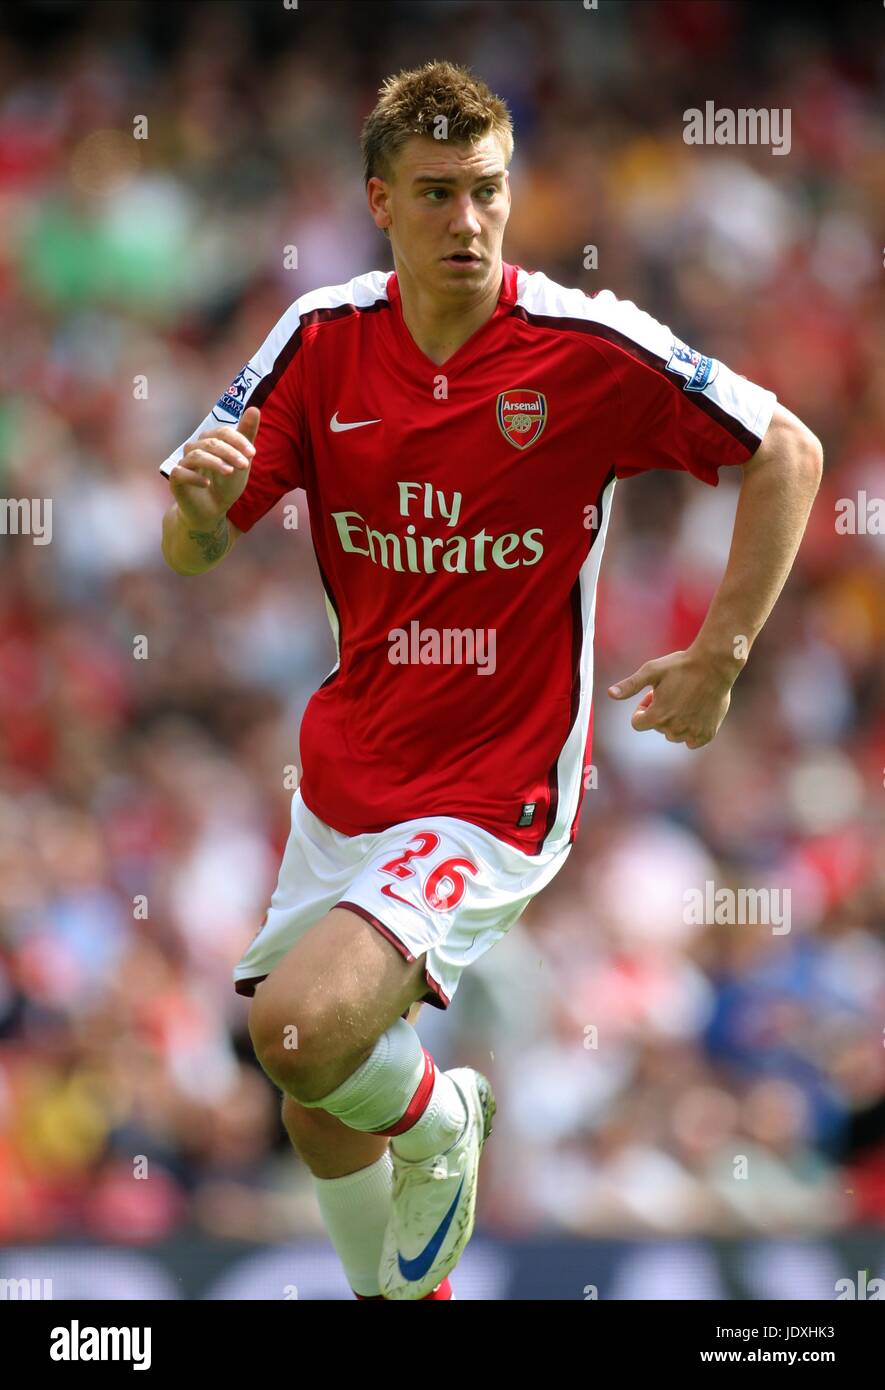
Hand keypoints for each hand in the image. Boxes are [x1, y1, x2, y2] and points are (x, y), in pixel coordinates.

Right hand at [169, 408, 259, 527]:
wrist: (212, 511)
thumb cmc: (225, 485)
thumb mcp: (241, 462)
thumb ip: (246, 436)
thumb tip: (254, 408)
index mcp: (209, 442)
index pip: (222, 433)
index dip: (238, 440)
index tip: (253, 454)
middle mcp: (194, 449)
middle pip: (210, 442)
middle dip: (230, 452)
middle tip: (245, 465)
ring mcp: (184, 463)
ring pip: (196, 455)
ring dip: (214, 463)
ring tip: (229, 473)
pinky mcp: (176, 479)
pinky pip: (181, 472)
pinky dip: (195, 477)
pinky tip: (207, 483)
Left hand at [607, 646, 738, 748]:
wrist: (715, 665)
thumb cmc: (681, 665)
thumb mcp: (651, 671)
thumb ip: (630, 685)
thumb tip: (610, 694)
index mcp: (657, 716)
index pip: (637, 723)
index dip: (643, 708)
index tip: (654, 695)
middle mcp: (673, 729)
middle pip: (657, 728)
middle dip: (660, 713)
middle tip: (672, 692)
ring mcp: (691, 733)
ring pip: (674, 735)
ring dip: (675, 722)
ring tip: (685, 700)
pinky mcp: (706, 734)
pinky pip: (692, 741)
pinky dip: (692, 731)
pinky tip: (696, 712)